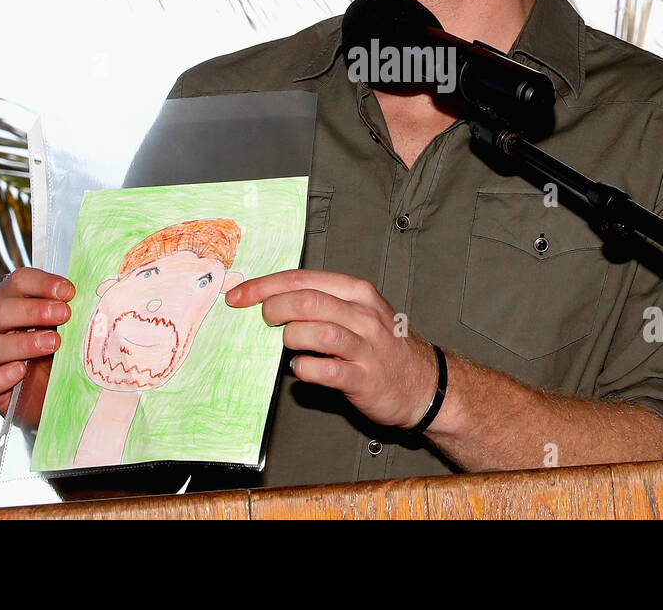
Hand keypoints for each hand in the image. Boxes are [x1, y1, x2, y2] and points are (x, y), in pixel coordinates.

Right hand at [0, 268, 73, 427]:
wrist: (53, 392)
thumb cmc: (60, 349)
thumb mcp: (67, 326)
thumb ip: (72, 309)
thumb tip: (97, 292)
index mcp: (10, 302)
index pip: (16, 282)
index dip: (41, 283)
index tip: (69, 292)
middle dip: (32, 311)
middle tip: (64, 314)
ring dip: (22, 343)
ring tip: (53, 343)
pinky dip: (0, 378)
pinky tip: (20, 371)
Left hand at [226, 269, 437, 428]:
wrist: (425, 383)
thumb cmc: (384, 346)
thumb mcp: (359, 312)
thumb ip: (323, 304)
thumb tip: (271, 302)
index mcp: (357, 292)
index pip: (303, 279)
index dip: (264, 286)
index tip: (238, 296)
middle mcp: (363, 315)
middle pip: (308, 301)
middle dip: (274, 308)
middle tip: (265, 320)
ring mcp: (366, 347)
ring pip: (318, 331)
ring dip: (291, 337)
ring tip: (287, 344)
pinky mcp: (365, 379)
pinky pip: (327, 370)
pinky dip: (305, 368)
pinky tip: (301, 369)